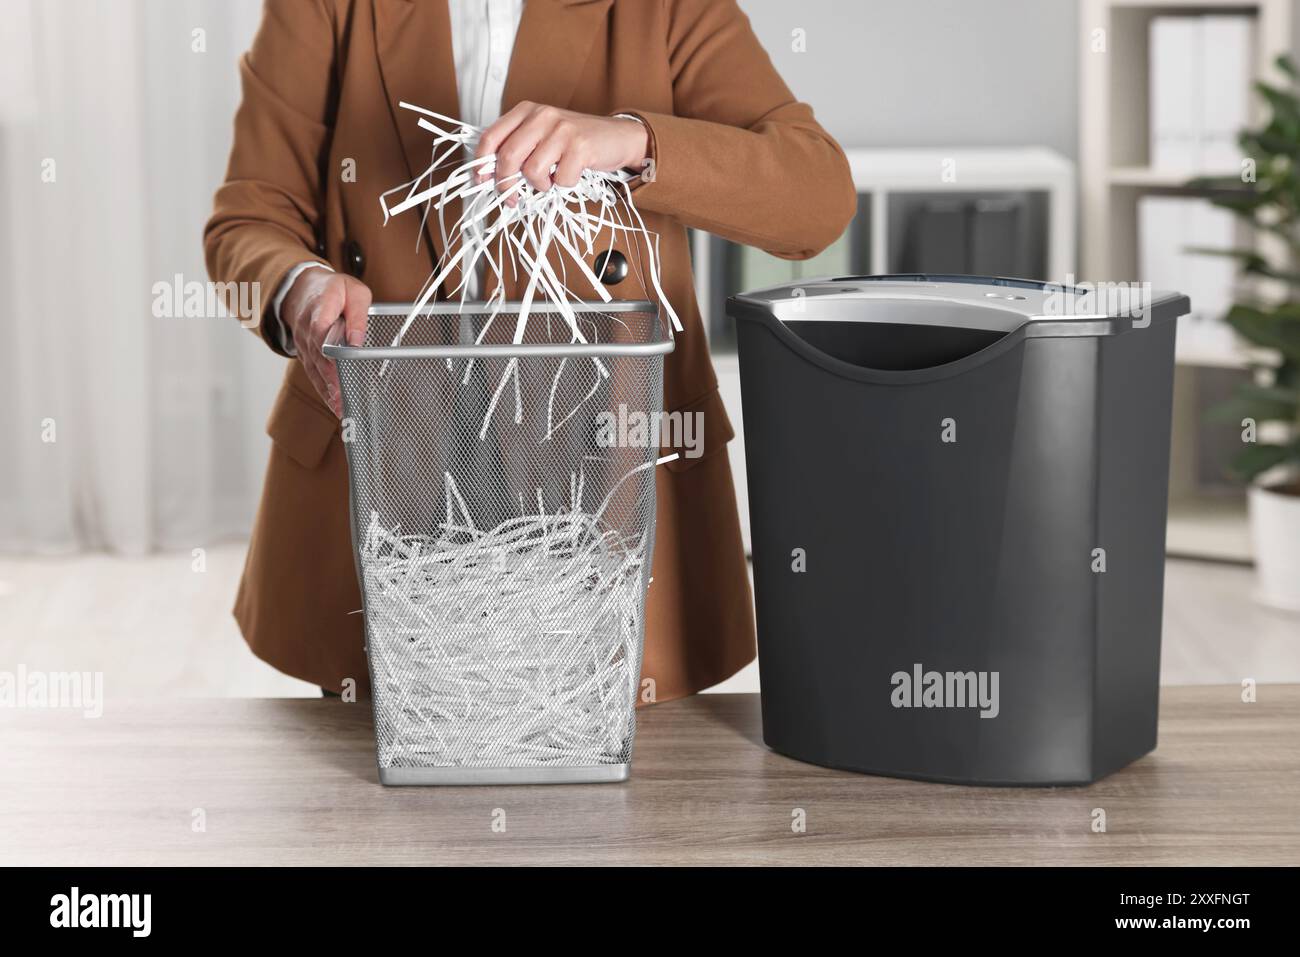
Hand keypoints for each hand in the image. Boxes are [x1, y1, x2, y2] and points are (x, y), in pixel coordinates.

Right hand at [280, 268, 371, 416]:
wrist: (303, 288)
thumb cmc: (334, 290)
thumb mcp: (354, 292)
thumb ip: (358, 315)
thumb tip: (357, 340)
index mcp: (320, 309)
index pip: (320, 331)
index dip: (329, 350)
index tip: (339, 367)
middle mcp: (307, 329)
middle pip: (318, 357)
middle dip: (331, 380)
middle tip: (344, 400)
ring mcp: (304, 343)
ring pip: (314, 369)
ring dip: (327, 391)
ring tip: (341, 409)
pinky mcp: (306, 354)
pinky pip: (313, 373)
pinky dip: (324, 390)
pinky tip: (335, 405)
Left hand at [475, 102, 648, 204]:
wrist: (618, 136)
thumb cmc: (575, 142)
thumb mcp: (542, 135)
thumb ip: (518, 148)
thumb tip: (489, 176)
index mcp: (527, 111)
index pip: (491, 136)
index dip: (480, 163)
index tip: (480, 181)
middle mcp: (542, 115)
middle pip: (508, 157)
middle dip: (506, 184)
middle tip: (513, 196)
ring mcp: (562, 130)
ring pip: (532, 171)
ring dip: (540, 185)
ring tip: (550, 180)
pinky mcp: (580, 146)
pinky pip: (560, 180)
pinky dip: (564, 185)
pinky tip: (571, 174)